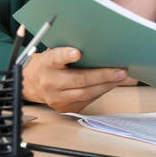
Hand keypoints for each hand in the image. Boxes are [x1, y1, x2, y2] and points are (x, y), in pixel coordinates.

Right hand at [22, 46, 138, 112]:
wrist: (33, 84)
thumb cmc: (49, 65)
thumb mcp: (53, 53)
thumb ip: (69, 51)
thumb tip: (99, 49)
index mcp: (46, 63)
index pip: (55, 58)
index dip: (66, 55)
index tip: (78, 53)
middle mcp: (49, 82)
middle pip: (78, 80)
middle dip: (102, 75)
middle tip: (121, 71)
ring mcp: (56, 98)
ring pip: (86, 93)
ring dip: (107, 85)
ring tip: (122, 78)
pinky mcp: (64, 108)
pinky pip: (87, 100)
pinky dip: (101, 92)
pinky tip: (112, 85)